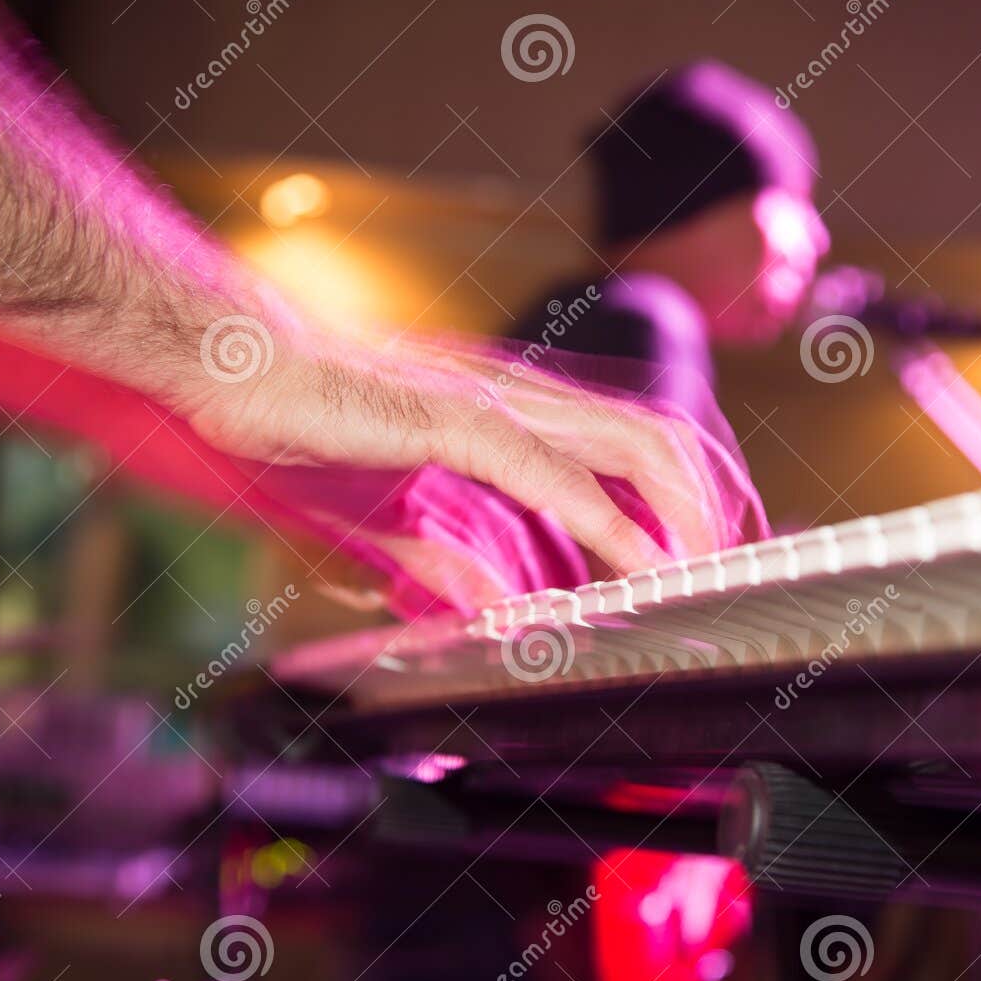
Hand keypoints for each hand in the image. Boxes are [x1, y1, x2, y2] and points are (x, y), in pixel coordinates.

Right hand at [175, 329, 744, 583]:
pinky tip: (634, 560)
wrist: (235, 369)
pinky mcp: (450, 418)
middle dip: (716, 502)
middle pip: (660, 438)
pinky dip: (597, 517)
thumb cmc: (309, 431)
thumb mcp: (393, 517)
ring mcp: (494, 403)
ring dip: (680, 510)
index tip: (721, 549)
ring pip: (628, 443)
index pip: (639, 443)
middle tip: (746, 565)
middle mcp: (525, 399)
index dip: (692, 493)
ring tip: (710, 569)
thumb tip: (492, 610)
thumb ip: (445, 559)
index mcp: (519, 413)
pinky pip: (543, 468)